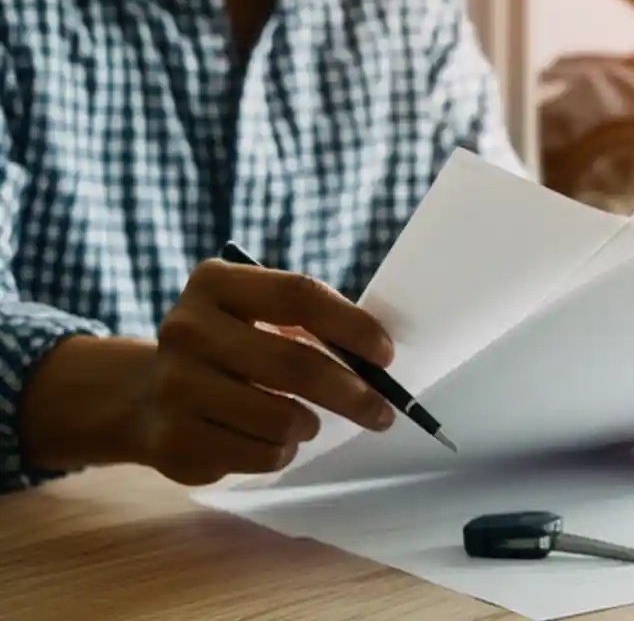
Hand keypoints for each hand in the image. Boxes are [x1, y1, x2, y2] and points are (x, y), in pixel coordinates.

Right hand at [138, 260, 397, 485]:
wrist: (143, 395)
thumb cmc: (228, 349)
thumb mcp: (256, 315)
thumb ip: (308, 325)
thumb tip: (378, 359)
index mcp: (215, 284)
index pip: (299, 296)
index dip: (352, 326)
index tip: (385, 355)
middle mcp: (187, 329)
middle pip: (296, 364)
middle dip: (353, 393)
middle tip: (383, 411)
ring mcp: (174, 387)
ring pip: (282, 418)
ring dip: (310, 425)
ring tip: (306, 421)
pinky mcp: (172, 440)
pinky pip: (261, 454)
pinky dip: (281, 452)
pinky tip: (269, 440)